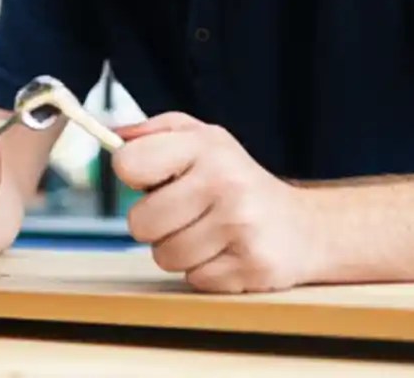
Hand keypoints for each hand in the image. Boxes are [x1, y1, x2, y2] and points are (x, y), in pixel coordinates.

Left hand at [113, 112, 317, 292]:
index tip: (153, 178)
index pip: (129, 163)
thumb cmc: (236, 180)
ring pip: (164, 256)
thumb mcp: (201, 140)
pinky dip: (204, 271)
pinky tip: (226, 253)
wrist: (303, 227)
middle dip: (153, 224)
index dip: (133, 174)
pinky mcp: (251, 266)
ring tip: (207, 234)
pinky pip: (193, 279)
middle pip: (139, 222)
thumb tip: (111, 136)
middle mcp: (225, 182)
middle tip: (182, 213)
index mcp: (206, 146)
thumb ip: (152, 133)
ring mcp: (240, 226)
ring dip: (178, 250)